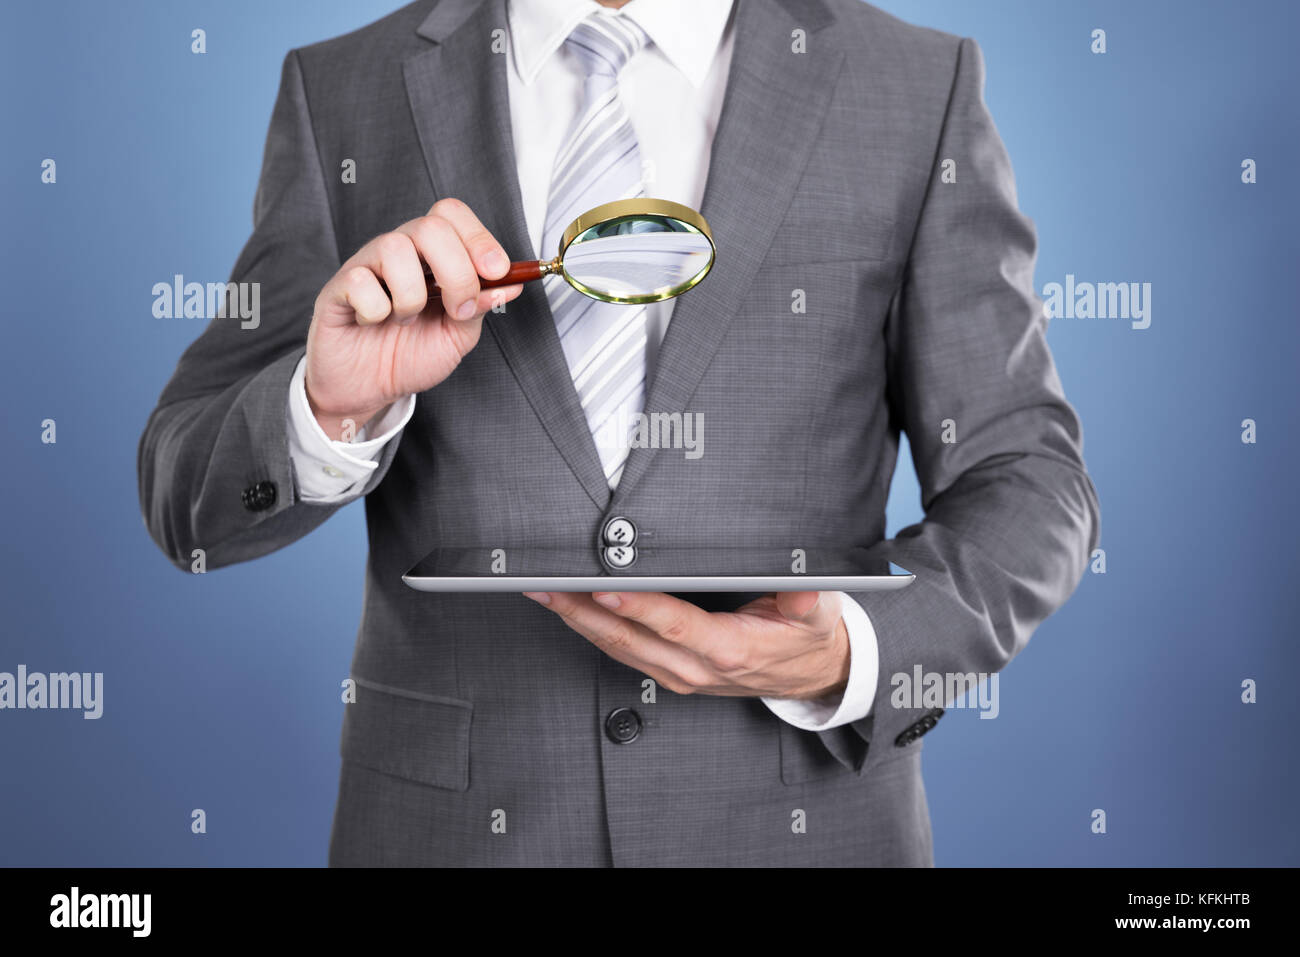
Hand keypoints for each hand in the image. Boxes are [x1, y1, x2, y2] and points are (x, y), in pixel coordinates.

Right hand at [305, 198, 523, 438]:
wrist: (368, 388)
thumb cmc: (409, 355)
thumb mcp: (457, 335)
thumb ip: (480, 307)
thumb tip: (512, 284)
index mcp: (430, 255)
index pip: (452, 214)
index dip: (479, 237)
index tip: (497, 272)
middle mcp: (399, 251)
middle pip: (431, 226)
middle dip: (457, 272)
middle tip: (458, 309)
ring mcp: (366, 265)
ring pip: (394, 248)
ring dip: (412, 296)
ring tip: (405, 319)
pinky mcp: (338, 287)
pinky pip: (360, 282)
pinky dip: (376, 312)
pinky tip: (373, 323)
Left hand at [524, 590, 850, 698]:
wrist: (812, 676)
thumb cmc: (808, 638)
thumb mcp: (819, 614)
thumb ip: (807, 598)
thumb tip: (802, 584)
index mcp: (730, 650)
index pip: (676, 626)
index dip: (639, 608)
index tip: (605, 588)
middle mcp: (697, 668)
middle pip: (630, 640)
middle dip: (584, 611)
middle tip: (549, 584)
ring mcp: (680, 675)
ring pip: (617, 649)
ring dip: (577, 621)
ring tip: (545, 592)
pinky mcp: (670, 675)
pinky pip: (622, 654)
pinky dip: (591, 632)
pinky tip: (570, 611)